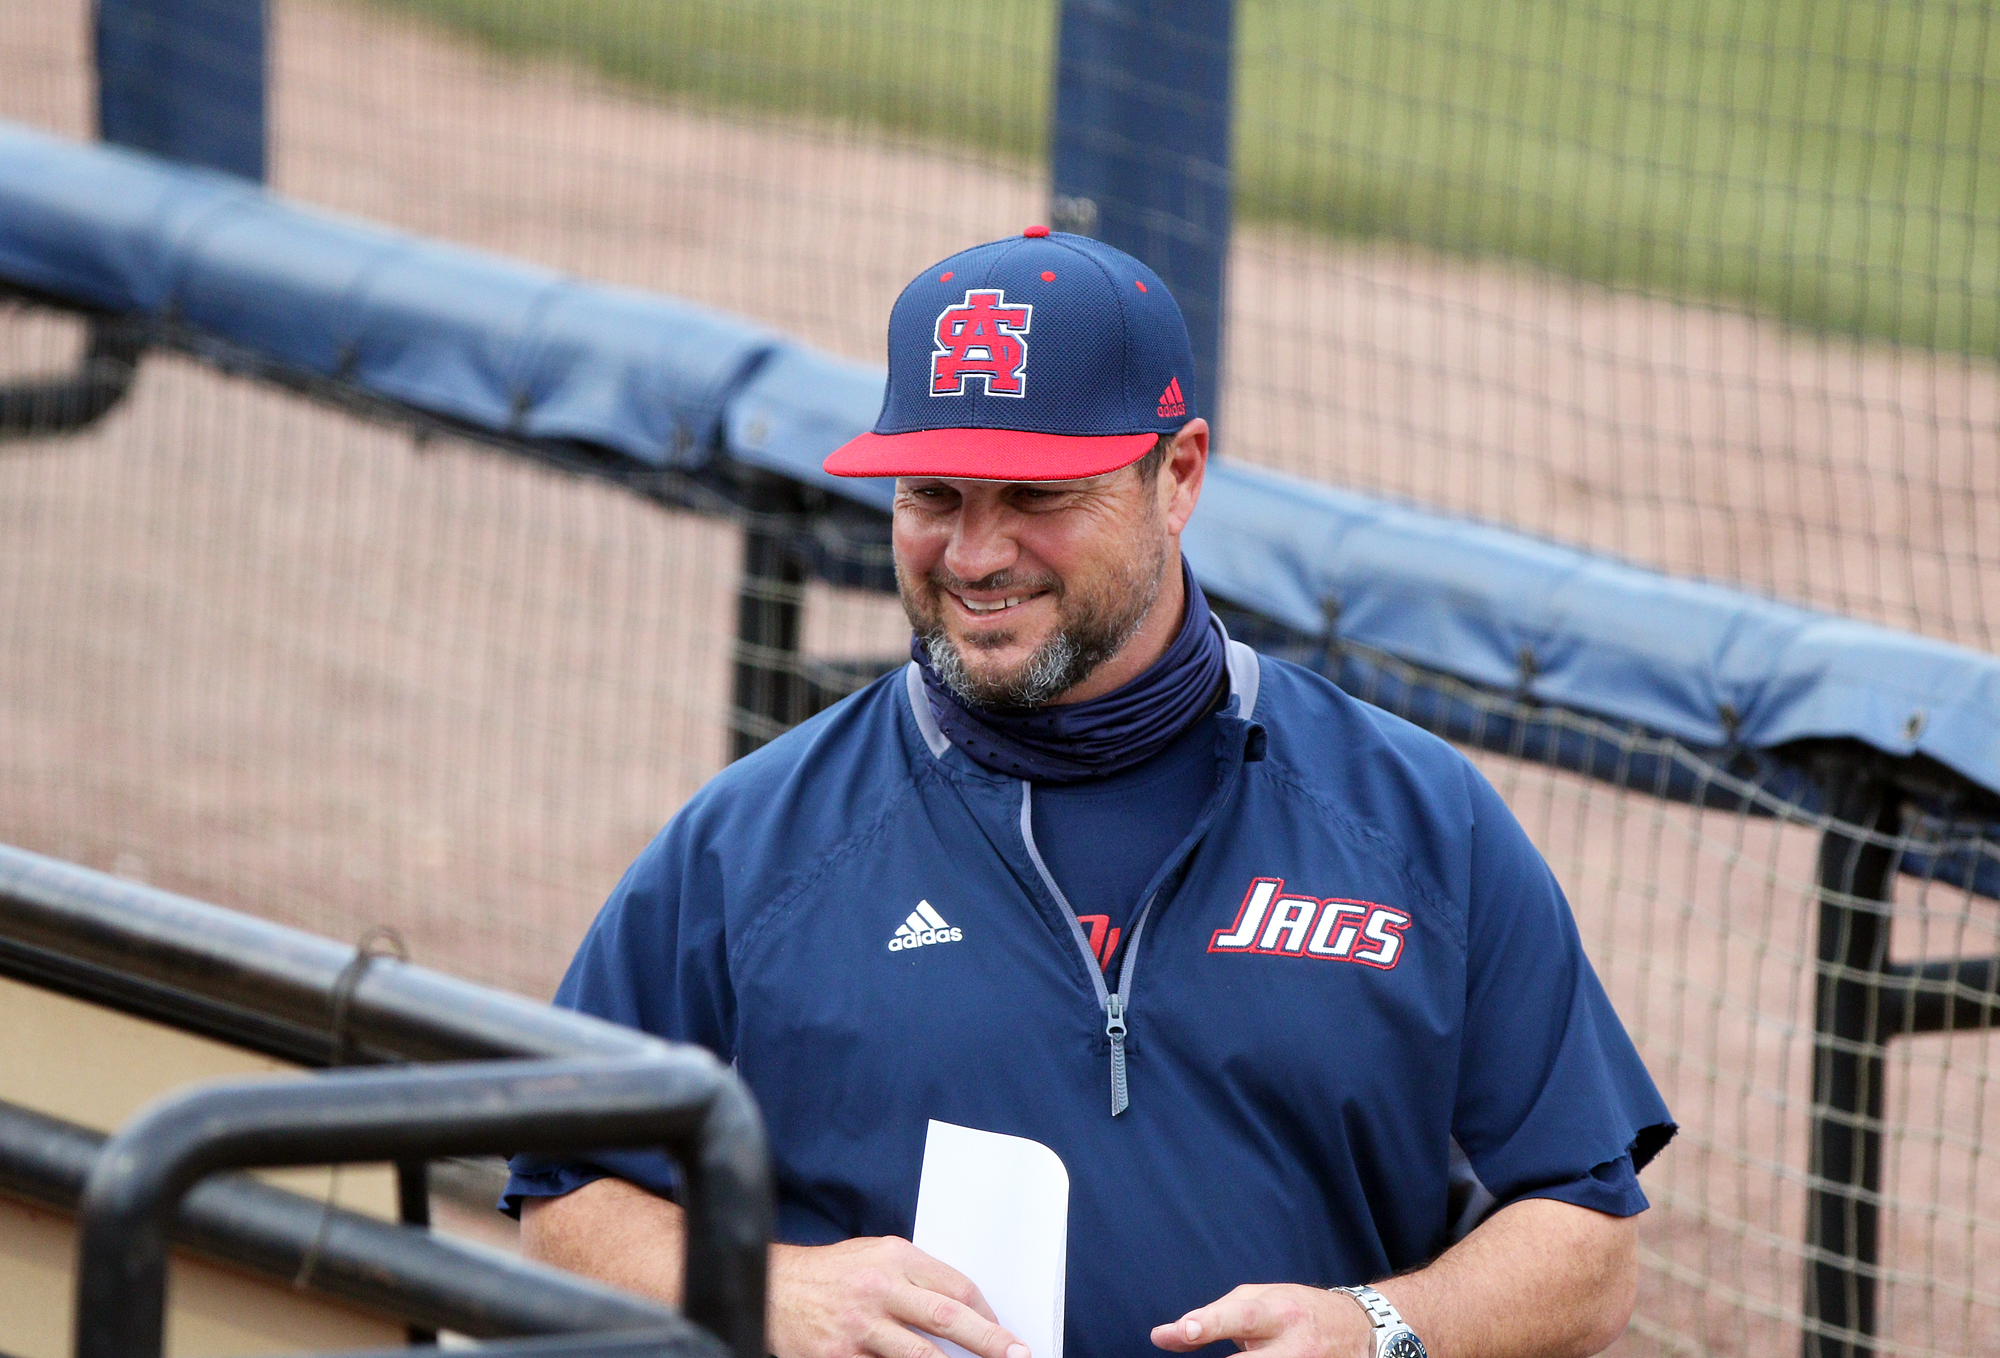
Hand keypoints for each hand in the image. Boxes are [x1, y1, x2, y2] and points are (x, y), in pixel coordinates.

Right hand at [768, 1236, 1032, 1357]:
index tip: (1006, 1334)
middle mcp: (878, 1289)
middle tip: (1019, 1356)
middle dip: (990, 1342)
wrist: (767, 1288)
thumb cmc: (829, 1274)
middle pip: (947, 1318)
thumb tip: (962, 1308)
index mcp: (894, 1256)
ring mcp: (859, 1327)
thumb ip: (914, 1277)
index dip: (987, 1314)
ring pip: (921, 1357)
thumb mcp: (873, 1256)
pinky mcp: (839, 1357)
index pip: (956, 1285)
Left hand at [1150, 1283, 1371, 1357]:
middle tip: (1187, 1343)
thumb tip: (1164, 1338)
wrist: (1358, 1329)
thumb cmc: (1295, 1310)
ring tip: (1240, 1353)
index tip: (1183, 1331)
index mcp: (1277, 1313)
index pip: (1239, 1316)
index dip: (1209, 1324)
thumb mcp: (1257, 1300)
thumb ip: (1211, 1317)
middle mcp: (1294, 1345)